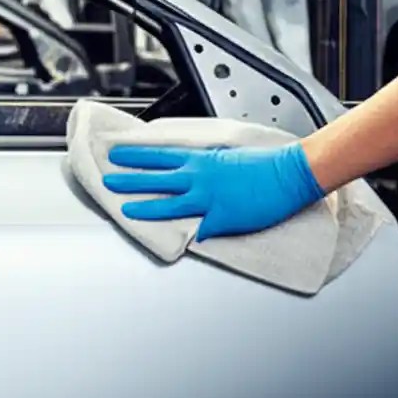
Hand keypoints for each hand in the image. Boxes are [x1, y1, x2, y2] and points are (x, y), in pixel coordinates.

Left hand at [101, 143, 325, 240]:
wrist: (290, 173)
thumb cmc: (264, 162)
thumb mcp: (227, 155)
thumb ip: (205, 165)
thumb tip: (191, 171)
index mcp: (201, 159)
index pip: (159, 155)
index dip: (135, 155)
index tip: (115, 155)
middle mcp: (200, 178)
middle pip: (155, 179)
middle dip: (128, 180)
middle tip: (107, 181)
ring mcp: (209, 199)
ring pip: (168, 204)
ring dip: (144, 206)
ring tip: (124, 209)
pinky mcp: (222, 218)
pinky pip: (202, 230)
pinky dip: (195, 234)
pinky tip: (183, 242)